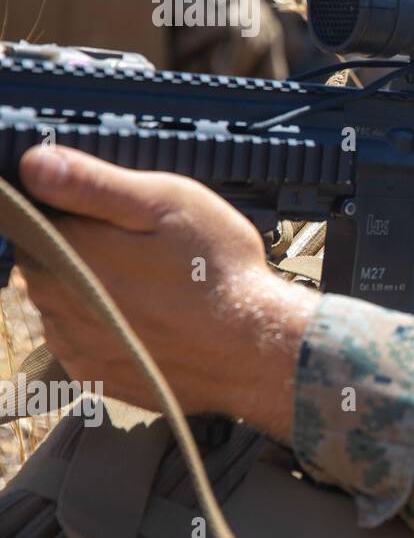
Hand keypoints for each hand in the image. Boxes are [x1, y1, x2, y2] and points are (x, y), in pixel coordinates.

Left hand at [14, 146, 317, 440]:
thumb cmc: (217, 270)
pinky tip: (152, 321)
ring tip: (155, 289)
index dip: (76, 210)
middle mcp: (54, 300)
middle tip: (147, 249)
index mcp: (65, 249)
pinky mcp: (94, 375)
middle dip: (86, 251)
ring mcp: (72, 343)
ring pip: (68, 302)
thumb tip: (33, 163)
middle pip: (50, 261)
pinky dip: (110, 328)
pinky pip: (86, 341)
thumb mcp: (166, 201)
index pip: (37, 217)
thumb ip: (91, 182)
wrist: (255, 347)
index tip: (117, 215)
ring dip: (98, 291)